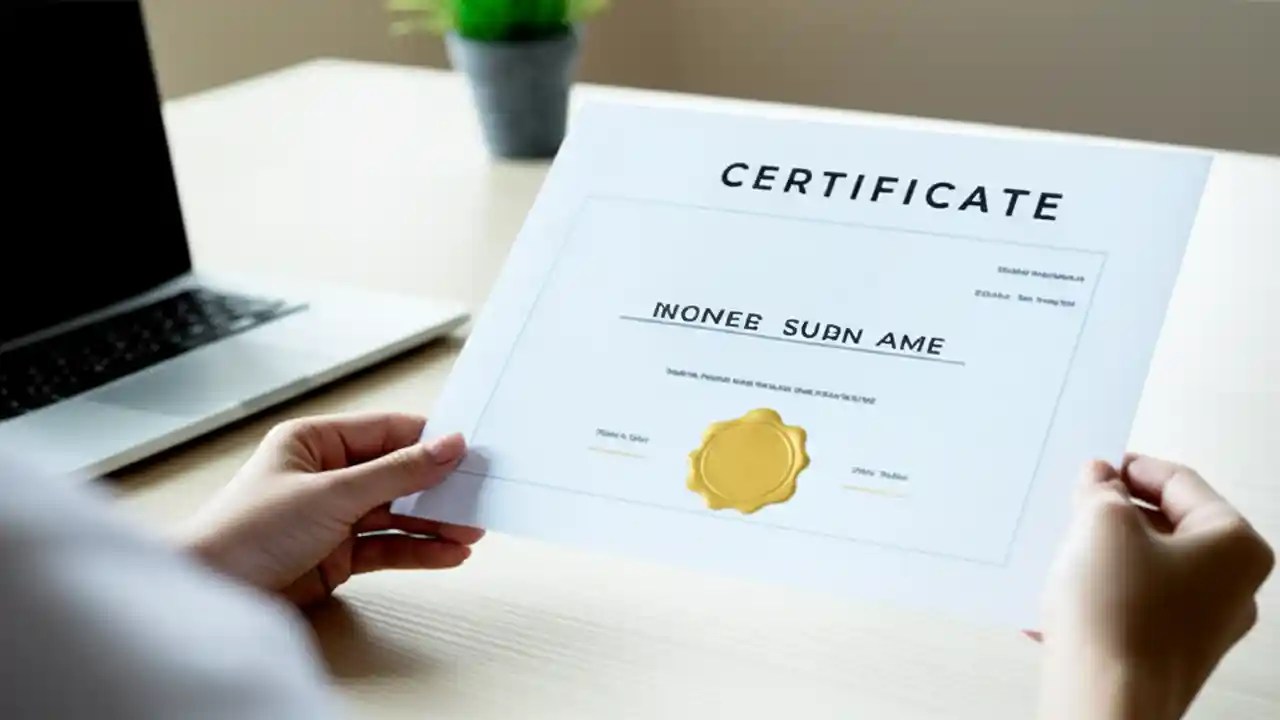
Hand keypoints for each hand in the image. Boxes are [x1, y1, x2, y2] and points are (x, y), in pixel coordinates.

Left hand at [180, 412, 482, 606]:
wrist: (210, 593)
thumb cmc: (245, 532)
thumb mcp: (331, 494)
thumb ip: (396, 472)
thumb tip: (447, 446)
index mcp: (313, 442)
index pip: (386, 432)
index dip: (429, 441)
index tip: (469, 450)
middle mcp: (325, 476)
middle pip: (396, 475)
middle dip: (437, 488)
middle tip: (478, 494)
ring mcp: (331, 517)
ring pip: (396, 515)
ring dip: (434, 524)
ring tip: (471, 531)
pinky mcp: (336, 556)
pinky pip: (387, 548)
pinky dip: (418, 551)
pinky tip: (448, 554)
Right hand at [1035, 455, 1273, 719]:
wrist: (1103, 701)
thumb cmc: (1118, 617)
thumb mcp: (1101, 523)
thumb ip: (1101, 489)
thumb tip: (1101, 479)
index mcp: (1237, 546)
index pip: (1180, 482)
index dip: (1130, 466)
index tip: (1095, 465)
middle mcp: (1232, 587)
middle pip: (1166, 525)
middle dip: (1113, 514)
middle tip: (1073, 507)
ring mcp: (1203, 625)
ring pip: (1146, 567)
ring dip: (1101, 553)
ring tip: (1060, 552)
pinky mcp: (1170, 652)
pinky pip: (1133, 605)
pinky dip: (1098, 592)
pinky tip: (1061, 594)